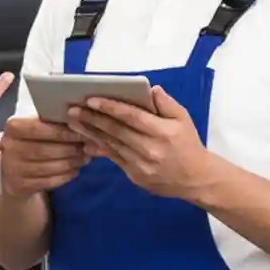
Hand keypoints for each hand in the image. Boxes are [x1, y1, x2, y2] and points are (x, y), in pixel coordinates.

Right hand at [0, 116, 88, 199]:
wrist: (13, 170)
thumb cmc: (31, 141)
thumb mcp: (35, 127)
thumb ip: (52, 123)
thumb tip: (80, 122)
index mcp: (13, 128)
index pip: (37, 129)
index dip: (61, 132)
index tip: (81, 133)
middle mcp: (9, 148)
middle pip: (43, 150)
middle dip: (69, 149)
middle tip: (87, 148)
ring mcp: (12, 168)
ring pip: (47, 167)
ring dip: (70, 163)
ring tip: (85, 159)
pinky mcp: (20, 185)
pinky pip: (47, 182)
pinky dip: (65, 177)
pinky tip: (75, 171)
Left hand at [68, 86, 216, 201]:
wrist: (196, 179)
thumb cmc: (189, 144)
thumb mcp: (184, 119)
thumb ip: (166, 103)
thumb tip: (150, 89)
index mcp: (163, 132)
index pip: (131, 116)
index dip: (110, 107)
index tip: (91, 99)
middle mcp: (150, 149)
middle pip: (116, 131)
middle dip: (92, 118)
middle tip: (73, 109)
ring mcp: (141, 165)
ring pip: (111, 145)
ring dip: (90, 133)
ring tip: (73, 122)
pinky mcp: (135, 176)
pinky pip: (113, 159)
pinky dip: (98, 149)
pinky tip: (86, 141)